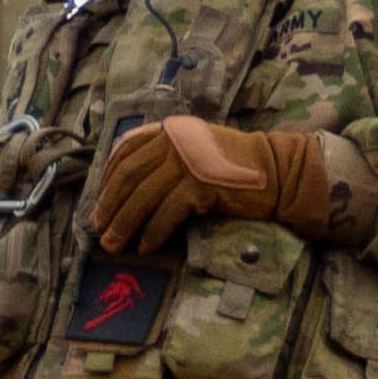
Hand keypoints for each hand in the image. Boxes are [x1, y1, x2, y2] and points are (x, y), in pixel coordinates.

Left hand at [89, 116, 377, 252]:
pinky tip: (145, 247)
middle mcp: (174, 141)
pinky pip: (166, 213)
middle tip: (99, 230)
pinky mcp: (200, 185)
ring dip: (124, 224)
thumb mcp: (196, 152)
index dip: (108, 180)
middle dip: (110, 205)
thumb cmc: (236, 168)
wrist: (278, 173)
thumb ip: (166, 160)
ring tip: (114, 245)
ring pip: (143, 197)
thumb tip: (130, 192)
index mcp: (170, 130)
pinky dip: (152, 232)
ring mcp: (187, 162)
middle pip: (129, 176)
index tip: (99, 204)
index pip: (125, 152)